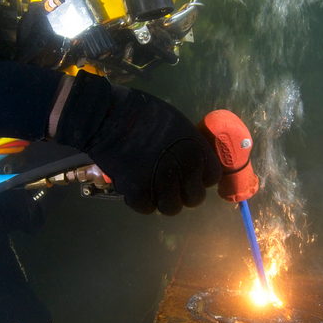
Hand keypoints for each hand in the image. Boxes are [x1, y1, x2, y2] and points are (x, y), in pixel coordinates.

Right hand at [53, 71, 221, 214]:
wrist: (110, 117)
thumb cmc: (143, 114)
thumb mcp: (177, 124)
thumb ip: (188, 146)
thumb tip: (191, 162)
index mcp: (196, 150)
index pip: (212, 178)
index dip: (199, 178)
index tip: (189, 176)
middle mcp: (184, 170)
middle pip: (194, 198)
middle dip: (183, 194)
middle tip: (169, 186)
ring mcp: (161, 183)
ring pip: (171, 209)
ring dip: (162, 201)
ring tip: (151, 188)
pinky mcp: (138, 193)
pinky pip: (146, 208)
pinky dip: (140, 201)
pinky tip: (134, 186)